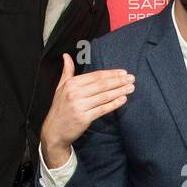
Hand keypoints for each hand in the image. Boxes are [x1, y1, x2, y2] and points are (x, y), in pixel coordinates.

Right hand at [39, 53, 133, 167]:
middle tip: (132, 78)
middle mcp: (74, 93)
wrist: (54, 131)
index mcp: (71, 84)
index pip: (95, 76)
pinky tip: (123, 99)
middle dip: (119, 81)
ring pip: (104, 96)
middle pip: (102, 85)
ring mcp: (79, 106)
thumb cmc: (60, 108)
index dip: (111, 73)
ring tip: (131, 88)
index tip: (123, 72)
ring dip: (119, 91)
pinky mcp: (84, 118)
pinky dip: (114, 104)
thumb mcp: (60, 87)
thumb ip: (67, 71)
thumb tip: (66, 55)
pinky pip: (102, 109)